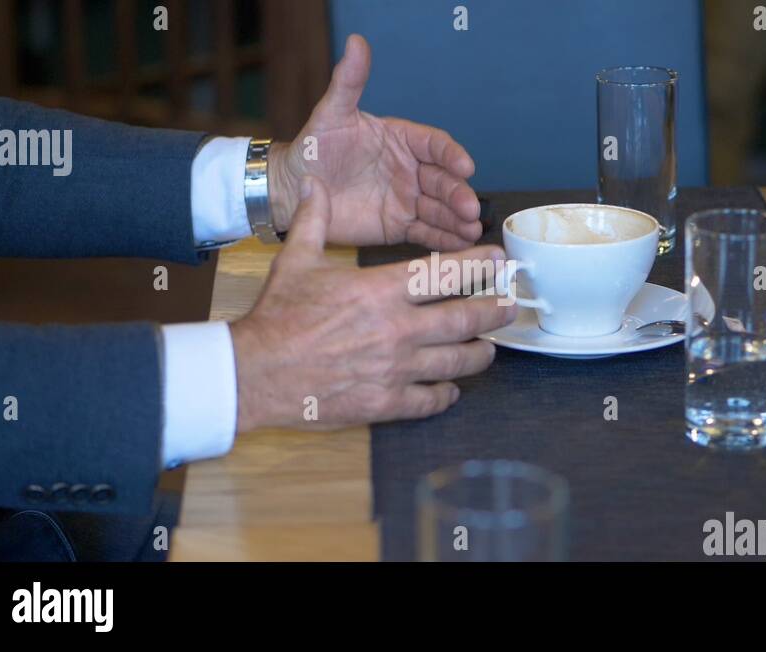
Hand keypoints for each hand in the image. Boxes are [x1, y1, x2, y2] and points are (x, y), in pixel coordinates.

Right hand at [229, 175, 513, 431]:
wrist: (254, 372)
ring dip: (479, 353)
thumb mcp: (295, 261)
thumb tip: (314, 184)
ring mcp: (396, 369)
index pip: (445, 274)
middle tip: (510, 304)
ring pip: (457, 362)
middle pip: (465, 318)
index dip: (479, 266)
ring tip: (489, 348)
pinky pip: (431, 400)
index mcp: (380, 290)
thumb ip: (314, 221)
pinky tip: (450, 389)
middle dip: (494, 310)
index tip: (498, 261)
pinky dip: (445, 394)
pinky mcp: (386, 402)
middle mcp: (397, 329)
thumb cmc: (277, 317)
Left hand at [268, 34, 481, 251]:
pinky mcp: (399, 225)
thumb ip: (349, 82)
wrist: (293, 190)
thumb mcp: (331, 113)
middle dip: (458, 194)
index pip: (435, 144)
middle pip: (443, 180)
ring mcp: (407, 198)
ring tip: (471, 231)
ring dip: (457, 220)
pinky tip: (460, 247)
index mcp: (401, 140)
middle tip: (468, 207)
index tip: (464, 166)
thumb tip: (357, 43)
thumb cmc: (313, 148)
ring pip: (439, 209)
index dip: (451, 155)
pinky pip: (426, 232)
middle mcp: (410, 169)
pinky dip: (443, 240)